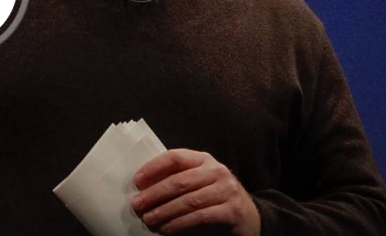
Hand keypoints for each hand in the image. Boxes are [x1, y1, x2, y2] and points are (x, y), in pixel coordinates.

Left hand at [130, 149, 259, 235]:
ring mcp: (227, 190)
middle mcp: (217, 171)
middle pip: (179, 181)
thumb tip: (143, 190)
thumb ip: (177, 180)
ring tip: (149, 220)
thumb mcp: (198, 183)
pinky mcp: (232, 211)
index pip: (175, 157)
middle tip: (137, 206)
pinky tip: (167, 229)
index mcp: (204, 160)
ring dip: (164, 212)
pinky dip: (180, 224)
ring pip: (188, 201)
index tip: (137, 181)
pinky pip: (200, 217)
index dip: (153, 168)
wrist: (249, 217)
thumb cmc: (214, 198)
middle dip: (154, 194)